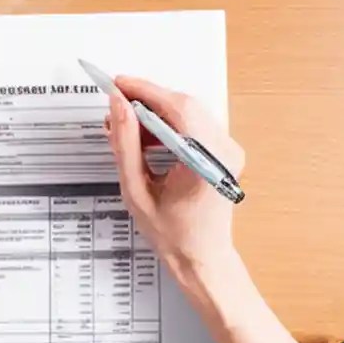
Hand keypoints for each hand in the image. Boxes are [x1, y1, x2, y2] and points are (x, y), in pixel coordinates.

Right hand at [104, 76, 244, 273]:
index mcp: (208, 163)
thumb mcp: (137, 192)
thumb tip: (118, 107)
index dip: (145, 91)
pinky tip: (144, 139)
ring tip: (125, 130)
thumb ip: (126, 145)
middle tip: (115, 108)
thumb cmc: (175, 235)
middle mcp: (225, 151)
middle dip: (146, 102)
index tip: (118, 85)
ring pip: (187, 112)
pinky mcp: (222, 151)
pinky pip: (192, 125)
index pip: (178, 108)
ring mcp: (227, 149)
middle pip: (184, 105)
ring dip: (154, 115)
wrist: (202, 257)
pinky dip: (166, 126)